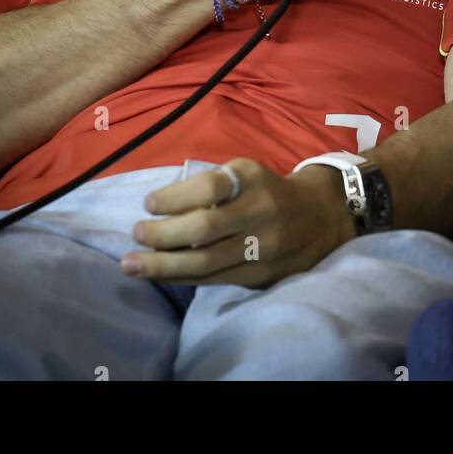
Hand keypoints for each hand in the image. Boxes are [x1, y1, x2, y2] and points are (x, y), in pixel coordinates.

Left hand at [120, 157, 355, 287]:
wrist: (321, 216)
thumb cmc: (266, 190)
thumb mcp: (244, 173)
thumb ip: (211, 186)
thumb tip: (161, 208)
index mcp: (251, 180)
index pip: (210, 186)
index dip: (176, 196)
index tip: (148, 203)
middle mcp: (259, 212)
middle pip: (205, 228)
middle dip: (163, 235)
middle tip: (135, 234)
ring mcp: (261, 248)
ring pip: (206, 262)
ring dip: (164, 265)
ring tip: (131, 265)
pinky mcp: (260, 275)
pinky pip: (214, 280)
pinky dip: (182, 278)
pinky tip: (160, 274)